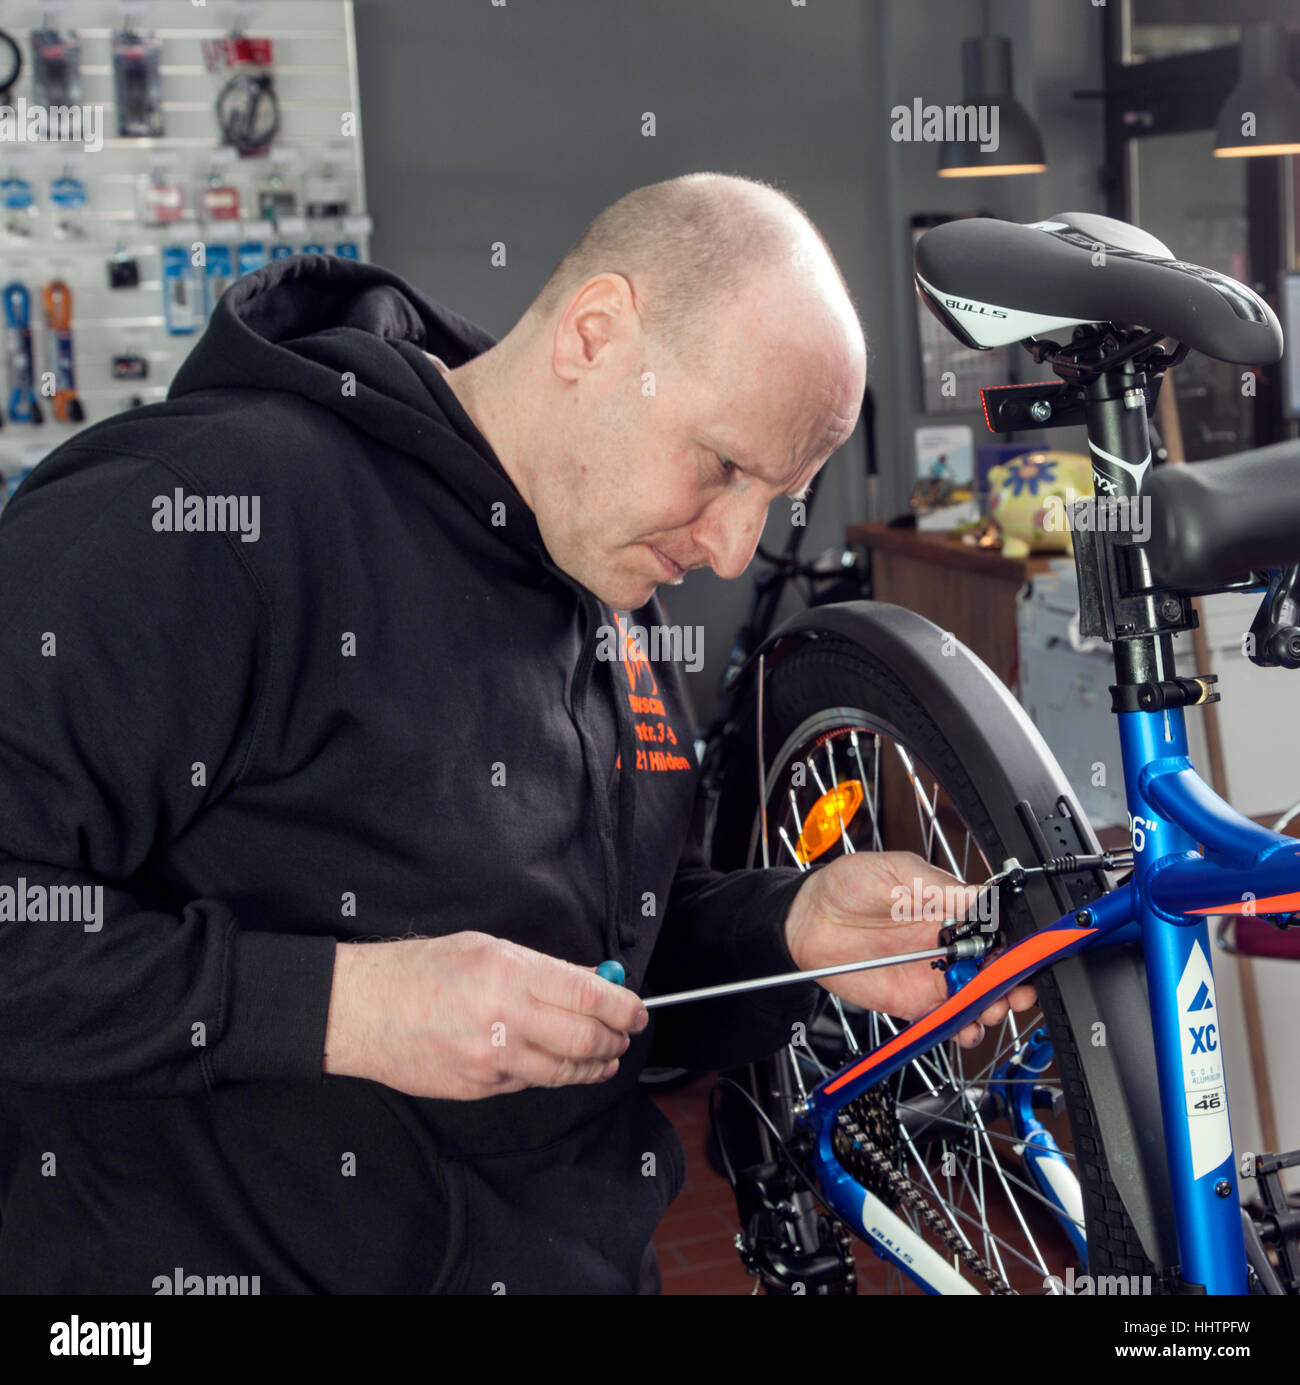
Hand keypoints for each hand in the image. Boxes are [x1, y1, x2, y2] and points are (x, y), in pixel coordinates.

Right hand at [322, 932, 647, 1098]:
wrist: (360, 1010)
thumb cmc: (420, 969)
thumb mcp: (486, 947)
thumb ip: (543, 967)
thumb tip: (591, 980)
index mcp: (511, 972)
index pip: (590, 996)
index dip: (624, 1006)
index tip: (638, 1010)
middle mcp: (506, 1017)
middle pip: (586, 1039)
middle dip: (616, 1040)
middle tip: (625, 1036)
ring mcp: (492, 1059)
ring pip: (564, 1071)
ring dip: (593, 1066)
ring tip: (604, 1058)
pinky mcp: (478, 1088)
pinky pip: (529, 1083)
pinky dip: (551, 1075)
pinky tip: (558, 1066)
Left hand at [782, 851, 1035, 1047]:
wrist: (806, 921)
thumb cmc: (848, 886)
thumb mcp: (896, 874)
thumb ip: (940, 890)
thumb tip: (984, 898)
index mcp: (951, 908)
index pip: (999, 928)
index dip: (1018, 944)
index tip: (1028, 955)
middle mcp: (949, 943)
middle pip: (998, 968)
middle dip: (1014, 983)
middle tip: (1015, 991)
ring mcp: (934, 974)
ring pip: (979, 998)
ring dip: (993, 1008)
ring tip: (991, 1010)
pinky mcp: (914, 1001)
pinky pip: (946, 1020)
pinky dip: (961, 1029)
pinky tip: (966, 1029)